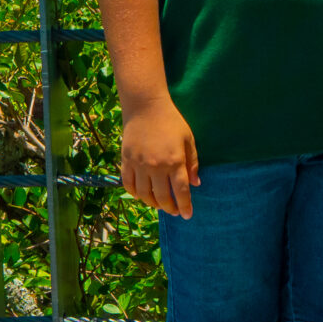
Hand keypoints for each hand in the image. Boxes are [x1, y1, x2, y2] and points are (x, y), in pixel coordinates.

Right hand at [120, 99, 199, 216]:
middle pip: (162, 197)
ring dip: (152, 204)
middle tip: (175, 211)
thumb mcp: (188, 139)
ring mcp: (139, 164)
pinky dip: (134, 194)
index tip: (187, 215)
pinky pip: (128, 184)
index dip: (185, 206)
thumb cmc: (171, 121)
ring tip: (160, 204)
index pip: (180, 191)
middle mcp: (156, 166)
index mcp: (174, 161)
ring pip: (144, 195)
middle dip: (170, 208)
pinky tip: (142, 196)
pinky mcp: (127, 161)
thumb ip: (192, 163)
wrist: (145, 106)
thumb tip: (196, 184)